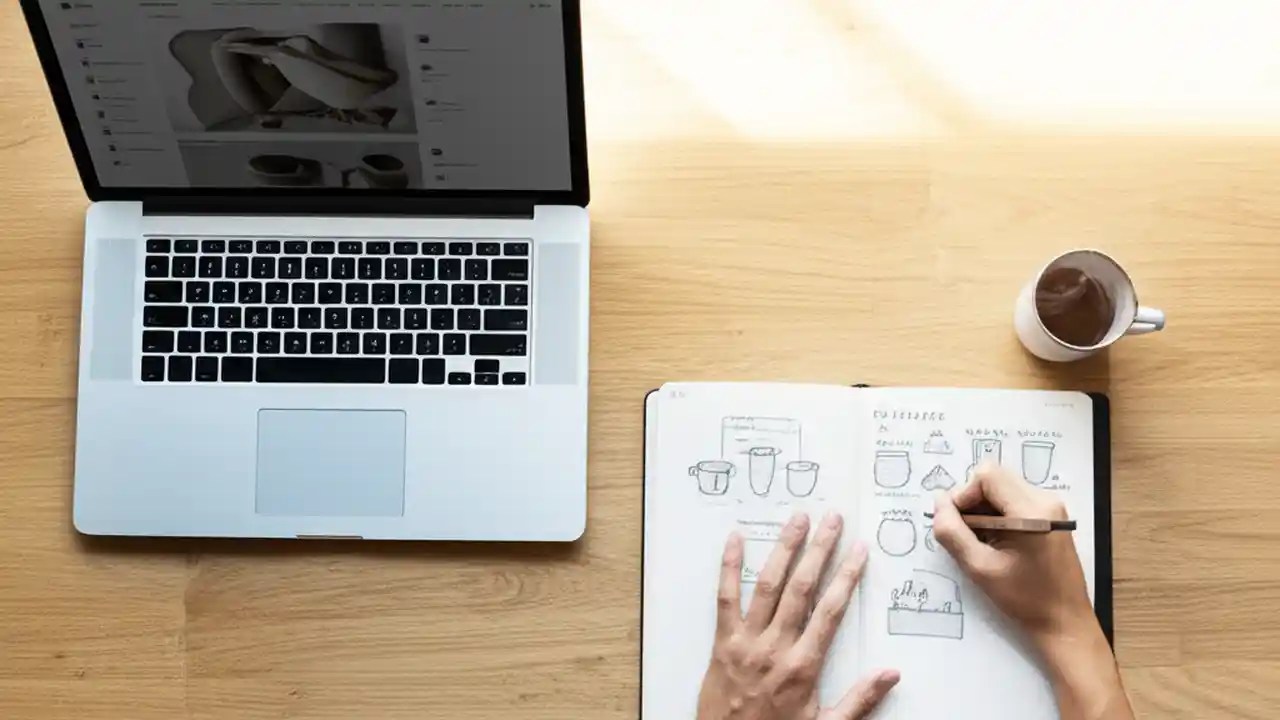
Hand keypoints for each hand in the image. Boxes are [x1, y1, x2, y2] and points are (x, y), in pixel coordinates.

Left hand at [697, 512, 899, 719]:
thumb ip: (860, 700)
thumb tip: (892, 674)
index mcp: (804, 665)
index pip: (831, 610)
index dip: (847, 576)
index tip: (859, 549)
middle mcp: (776, 646)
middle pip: (801, 587)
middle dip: (819, 550)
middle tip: (832, 519)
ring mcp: (746, 641)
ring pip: (767, 585)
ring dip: (784, 548)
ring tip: (798, 519)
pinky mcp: (721, 642)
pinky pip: (724, 598)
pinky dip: (729, 566)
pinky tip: (734, 539)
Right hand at [930, 464, 1093, 648]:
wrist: (1064, 622)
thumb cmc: (1025, 599)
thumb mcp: (980, 568)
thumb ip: (952, 532)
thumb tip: (938, 503)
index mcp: (1032, 511)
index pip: (987, 475)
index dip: (963, 494)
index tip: (958, 525)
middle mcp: (1045, 500)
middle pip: (994, 479)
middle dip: (972, 502)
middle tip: (968, 536)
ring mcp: (1051, 508)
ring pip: (1001, 489)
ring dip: (983, 511)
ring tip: (982, 543)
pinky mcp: (1051, 517)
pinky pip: (1013, 501)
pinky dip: (997, 516)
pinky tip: (997, 543)